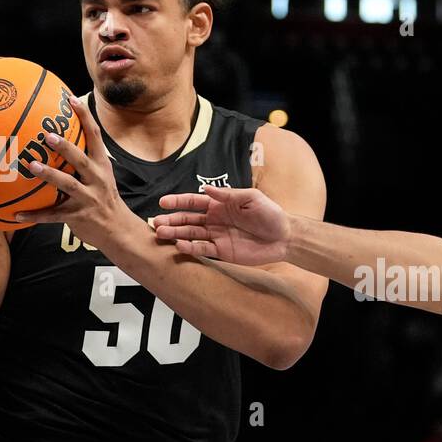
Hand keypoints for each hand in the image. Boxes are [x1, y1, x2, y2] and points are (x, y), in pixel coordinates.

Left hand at [12, 94, 133, 247]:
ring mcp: (89, 198)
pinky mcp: (79, 216)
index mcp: (102, 166)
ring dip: (49, 175)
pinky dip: (35, 215)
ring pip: (68, 184)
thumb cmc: (104, 199)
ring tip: (32, 166)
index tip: (71, 98)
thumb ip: (85, 159)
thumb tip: (61, 139)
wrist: (119, 230)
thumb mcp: (102, 176)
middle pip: (81, 159)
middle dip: (65, 147)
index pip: (95, 136)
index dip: (84, 117)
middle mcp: (97, 179)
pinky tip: (17, 214)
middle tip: (47, 135)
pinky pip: (53, 215)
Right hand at [152, 185, 291, 264]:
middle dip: (172, 220)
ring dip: (176, 234)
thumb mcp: (251, 198)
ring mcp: (217, 236)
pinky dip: (191, 248)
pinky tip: (180, 245)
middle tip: (156, 223)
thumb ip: (228, 195)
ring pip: (191, 234)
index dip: (179, 202)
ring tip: (162, 234)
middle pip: (188, 219)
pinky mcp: (222, 252)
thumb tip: (207, 190)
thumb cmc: (270, 214)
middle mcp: (215, 220)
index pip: (194, 202)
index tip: (163, 202)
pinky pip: (203, 249)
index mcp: (220, 204)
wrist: (284, 237)